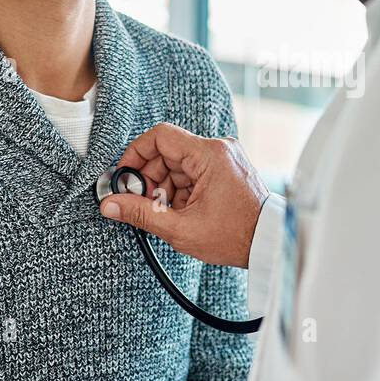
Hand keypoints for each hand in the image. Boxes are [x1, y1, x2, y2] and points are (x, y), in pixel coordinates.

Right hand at [99, 123, 268, 267]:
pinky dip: (180, 189)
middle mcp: (218, 149)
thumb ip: (141, 213)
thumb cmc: (235, 237)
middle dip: (150, 178)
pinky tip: (180, 211)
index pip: (160, 136)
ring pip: (178, 163)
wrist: (269, 243)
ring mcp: (224, 158)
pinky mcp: (226, 168)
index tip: (125, 176)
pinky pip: (193, 171)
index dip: (136, 154)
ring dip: (164, 186)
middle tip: (140, 202)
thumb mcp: (180, 229)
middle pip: (167, 152)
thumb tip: (110, 204)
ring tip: (165, 213)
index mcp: (209, 155)